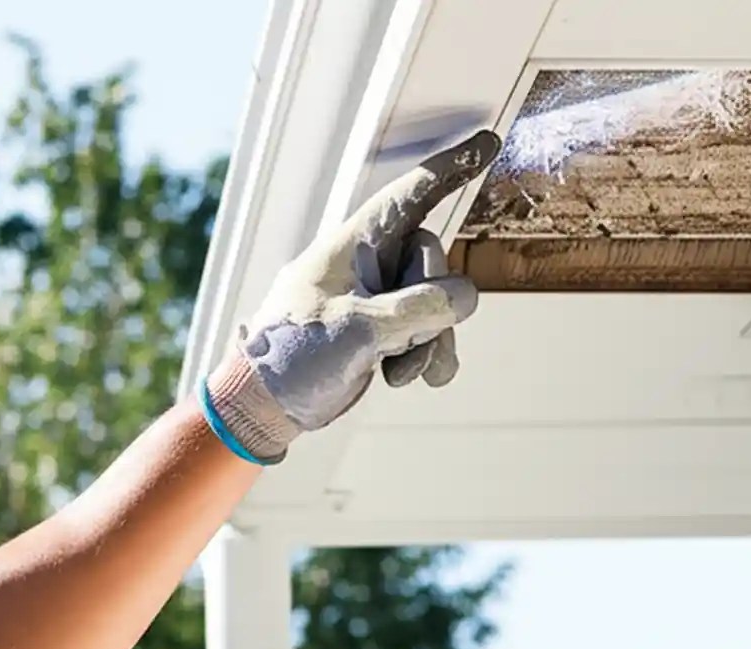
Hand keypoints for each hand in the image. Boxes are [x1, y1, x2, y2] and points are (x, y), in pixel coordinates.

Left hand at [201, 130, 501, 462]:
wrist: (265, 405)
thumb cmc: (291, 355)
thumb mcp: (358, 330)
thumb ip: (417, 308)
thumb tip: (463, 296)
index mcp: (354, 244)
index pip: (411, 196)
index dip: (450, 168)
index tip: (486, 142)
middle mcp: (369, 264)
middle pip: (433, 263)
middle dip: (432, 309)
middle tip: (401, 343)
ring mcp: (378, 297)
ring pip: (437, 303)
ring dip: (430, 341)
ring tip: (399, 373)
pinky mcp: (383, 330)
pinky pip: (428, 331)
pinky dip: (426, 355)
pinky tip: (404, 378)